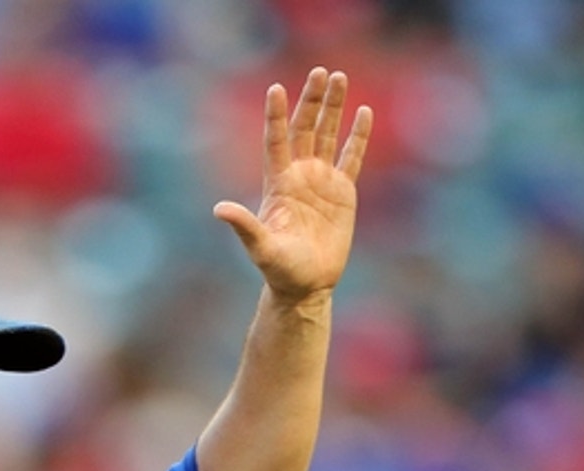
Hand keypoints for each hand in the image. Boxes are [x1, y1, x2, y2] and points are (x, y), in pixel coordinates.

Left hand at [213, 67, 372, 303]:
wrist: (306, 286)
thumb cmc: (280, 270)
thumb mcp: (261, 248)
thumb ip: (244, 226)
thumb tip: (219, 209)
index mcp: (278, 184)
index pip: (276, 142)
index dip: (276, 116)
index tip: (275, 88)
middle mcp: (299, 176)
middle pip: (304, 129)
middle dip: (311, 101)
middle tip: (320, 71)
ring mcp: (321, 181)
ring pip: (327, 135)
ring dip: (333, 108)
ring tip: (339, 78)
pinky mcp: (343, 192)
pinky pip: (352, 157)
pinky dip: (358, 136)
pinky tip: (364, 112)